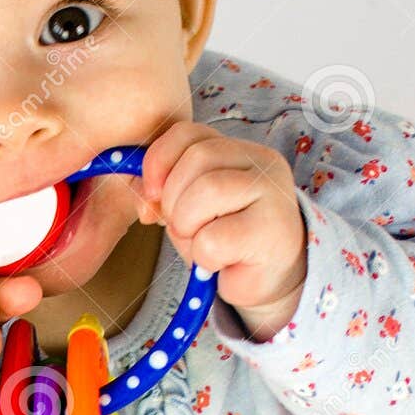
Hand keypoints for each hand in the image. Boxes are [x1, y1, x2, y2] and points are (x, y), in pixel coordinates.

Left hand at [131, 122, 307, 338]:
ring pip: (206, 192)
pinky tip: (220, 261)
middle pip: (196, 160)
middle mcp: (261, 162)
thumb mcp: (189, 208)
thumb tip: (143, 196)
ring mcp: (272, 193)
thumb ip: (165, 191)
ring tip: (203, 244)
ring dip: (188, 227)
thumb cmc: (226, 240)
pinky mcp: (272, 231)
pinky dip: (204, 256)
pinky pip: (214, 238)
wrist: (267, 281)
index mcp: (238, 150)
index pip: (188, 133)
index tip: (152, 193)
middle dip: (174, 200)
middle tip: (184, 227)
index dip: (159, 161)